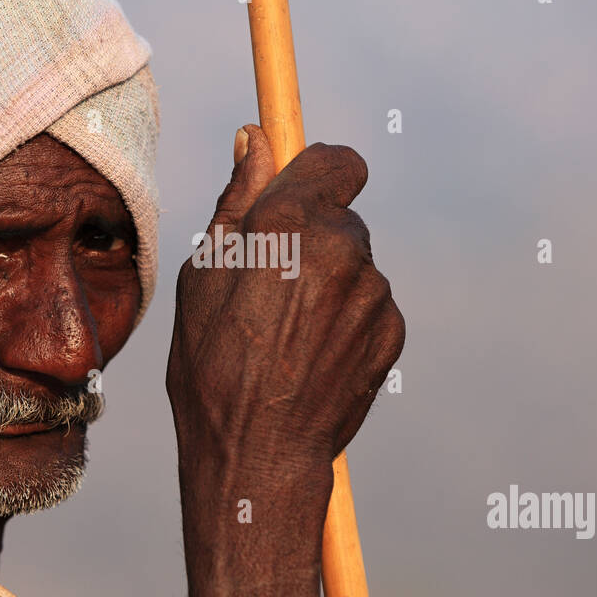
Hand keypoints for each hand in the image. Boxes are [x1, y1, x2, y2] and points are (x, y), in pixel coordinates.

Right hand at [167, 123, 404, 596]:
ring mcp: (375, 291)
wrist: (258, 456)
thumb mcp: (203, 276)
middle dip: (310, 237)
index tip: (301, 191)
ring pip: (353, 264)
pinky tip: (310, 357)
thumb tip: (254, 139)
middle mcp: (345, 246)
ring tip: (284, 335)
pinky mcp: (393, 329)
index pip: (336, 160)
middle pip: (338, 215)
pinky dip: (345, 320)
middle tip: (267, 288)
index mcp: (291, 221)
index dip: (317, 172)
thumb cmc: (213, 367)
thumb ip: (238, 201)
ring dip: (327, 282)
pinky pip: (368, 306)